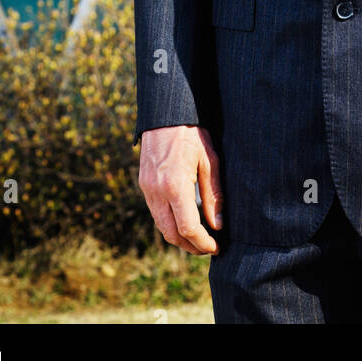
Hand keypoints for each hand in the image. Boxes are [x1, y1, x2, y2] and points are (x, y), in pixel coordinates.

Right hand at [138, 125, 222, 254]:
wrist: (166, 113)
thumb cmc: (192, 132)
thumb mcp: (209, 160)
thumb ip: (213, 195)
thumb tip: (218, 225)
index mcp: (175, 186)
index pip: (188, 228)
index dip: (203, 243)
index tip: (216, 246)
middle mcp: (156, 191)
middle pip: (171, 234)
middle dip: (190, 246)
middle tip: (209, 248)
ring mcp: (146, 189)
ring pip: (161, 226)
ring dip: (179, 237)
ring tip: (199, 238)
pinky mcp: (143, 184)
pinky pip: (156, 212)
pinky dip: (170, 223)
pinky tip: (184, 220)